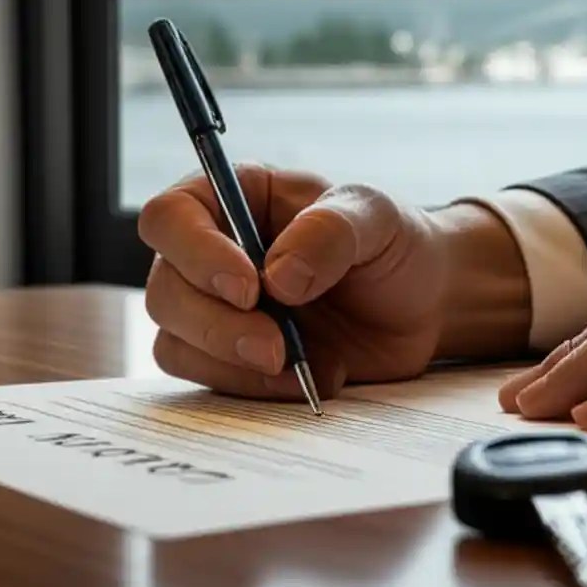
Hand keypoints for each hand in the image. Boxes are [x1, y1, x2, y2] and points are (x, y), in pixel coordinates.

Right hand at [137, 164, 451, 399]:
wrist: (422, 305)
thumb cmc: (392, 244)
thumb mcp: (376, 218)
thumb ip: (330, 232)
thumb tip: (277, 277)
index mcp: (233, 197)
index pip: (170, 218)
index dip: (195, 254)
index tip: (249, 288)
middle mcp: (211, 251)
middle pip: (165, 291)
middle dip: (218, 327)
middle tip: (276, 348)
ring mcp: (215, 309)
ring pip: (176, 343)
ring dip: (236, 365)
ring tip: (306, 363)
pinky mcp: (231, 358)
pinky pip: (210, 381)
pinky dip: (256, 388)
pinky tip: (309, 377)